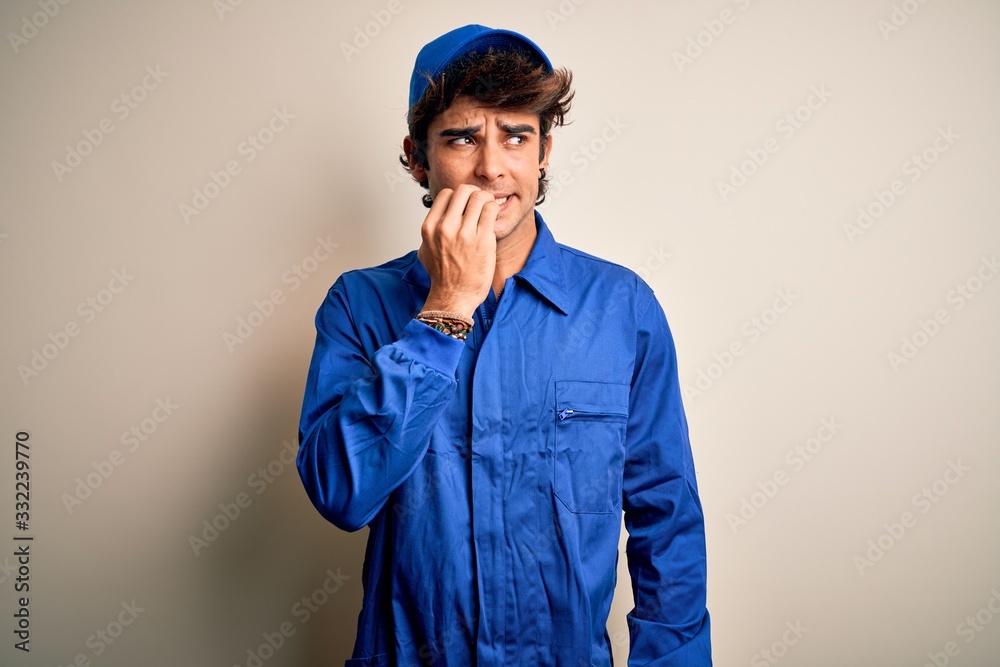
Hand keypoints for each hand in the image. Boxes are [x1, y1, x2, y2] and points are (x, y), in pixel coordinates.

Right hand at [417, 184, 497, 317]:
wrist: (454, 297)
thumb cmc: (442, 276)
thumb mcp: (426, 250)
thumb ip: (431, 231)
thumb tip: (437, 217)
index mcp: (430, 227)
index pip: (446, 194)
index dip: (458, 196)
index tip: (464, 204)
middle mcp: (445, 228)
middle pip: (464, 190)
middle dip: (474, 193)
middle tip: (479, 203)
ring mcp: (465, 233)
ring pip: (480, 197)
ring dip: (487, 200)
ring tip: (488, 210)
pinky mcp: (483, 240)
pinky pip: (491, 211)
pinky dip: (494, 210)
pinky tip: (492, 220)